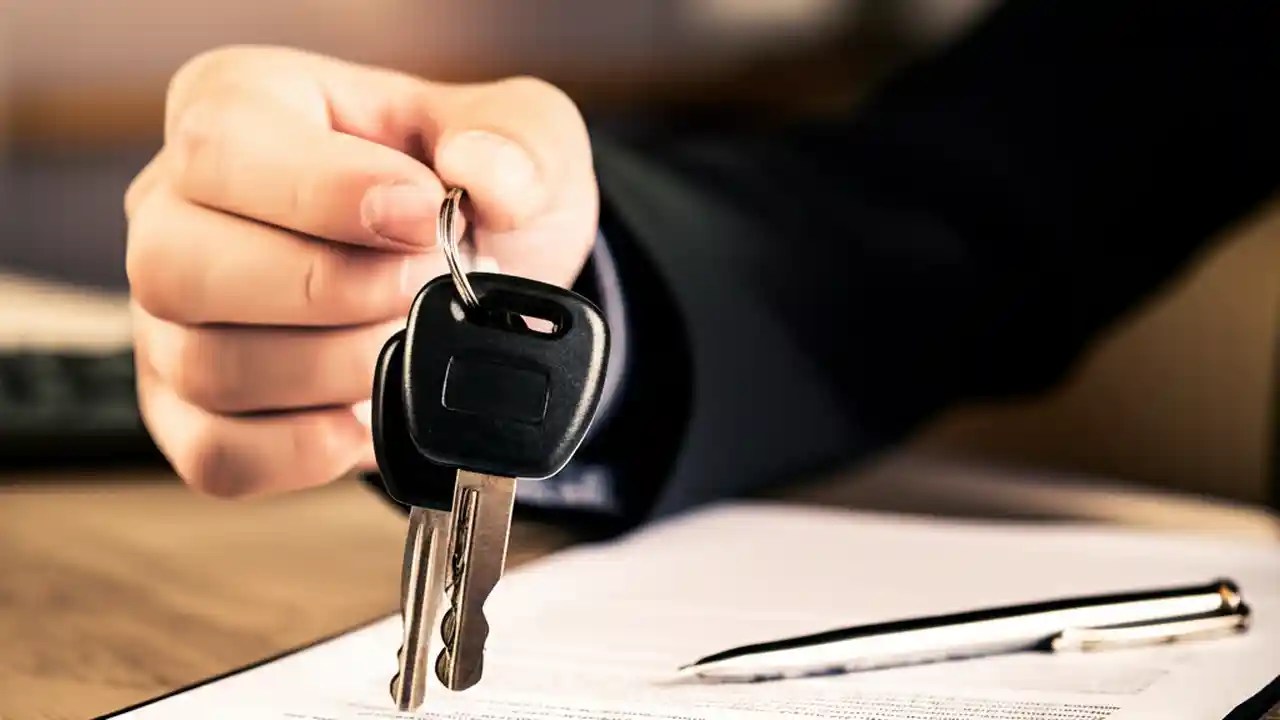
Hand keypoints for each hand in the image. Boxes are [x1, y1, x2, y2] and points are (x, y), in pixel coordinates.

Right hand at [125, 46, 597, 497]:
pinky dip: (305, 450)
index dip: (326, 193)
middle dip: (330, 291)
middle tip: (425, 288)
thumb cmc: (469, 187)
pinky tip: (367, 416)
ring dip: (334, 371)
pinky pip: (216, 455)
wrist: (479, 271)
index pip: (224, 147)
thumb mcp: (522, 132)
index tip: (423, 217)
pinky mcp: (191, 413)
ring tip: (408, 340)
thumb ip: (515, 139)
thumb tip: (485, 175)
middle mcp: (174, 211)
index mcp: (236, 103)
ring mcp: (168, 320)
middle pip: (178, 267)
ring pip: (206, 368)